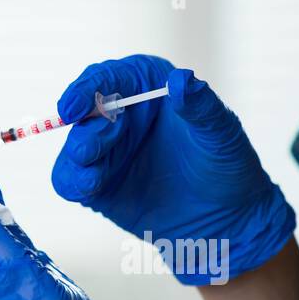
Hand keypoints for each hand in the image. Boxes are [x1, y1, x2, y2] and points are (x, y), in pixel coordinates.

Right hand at [51, 54, 295, 283]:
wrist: (228, 221)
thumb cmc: (228, 167)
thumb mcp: (221, 134)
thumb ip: (201, 107)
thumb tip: (181, 80)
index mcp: (147, 88)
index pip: (107, 78)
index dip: (84, 90)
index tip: (72, 108)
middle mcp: (121, 115)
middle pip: (83, 112)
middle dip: (84, 131)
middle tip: (90, 151)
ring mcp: (107, 149)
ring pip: (72, 146)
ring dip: (75, 159)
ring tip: (94, 180)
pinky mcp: (98, 183)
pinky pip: (70, 178)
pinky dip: (72, 181)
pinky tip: (88, 188)